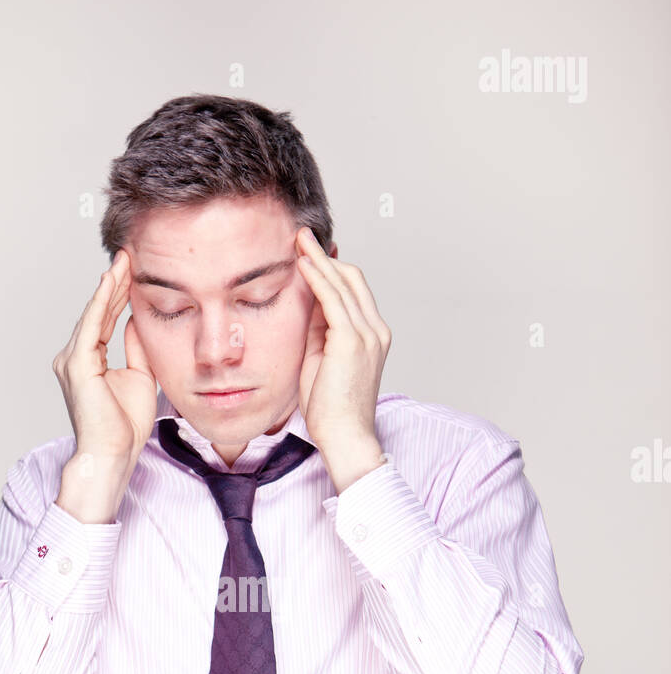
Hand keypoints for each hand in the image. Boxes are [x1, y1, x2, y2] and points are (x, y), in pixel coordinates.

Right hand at [51, 249, 156, 467]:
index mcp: (88, 360)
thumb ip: (137, 348)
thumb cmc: (124, 426)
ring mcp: (72, 360)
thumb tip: (137, 320)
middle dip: (115, 283)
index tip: (132, 271)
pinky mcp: (77, 365)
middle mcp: (75, 357)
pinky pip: (91, 326)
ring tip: (125, 260)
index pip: (105, 320)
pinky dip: (102, 302)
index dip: (118, 295)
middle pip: (98, 313)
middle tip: (129, 254)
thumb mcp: (141, 377)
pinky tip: (111, 280)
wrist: (114, 454)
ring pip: (94, 315)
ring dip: (110, 286)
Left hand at [295, 228, 390, 483]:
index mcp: (372, 336)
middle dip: (325, 256)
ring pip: (343, 283)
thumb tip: (307, 306)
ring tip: (298, 241)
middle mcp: (375, 330)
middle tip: (301, 237)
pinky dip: (317, 277)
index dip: (331, 269)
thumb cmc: (332, 409)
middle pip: (352, 279)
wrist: (346, 436)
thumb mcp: (321, 362)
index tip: (309, 253)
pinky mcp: (351, 340)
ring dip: (318, 259)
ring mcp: (367, 334)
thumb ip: (318, 333)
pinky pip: (333, 299)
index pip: (354, 291)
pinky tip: (302, 263)